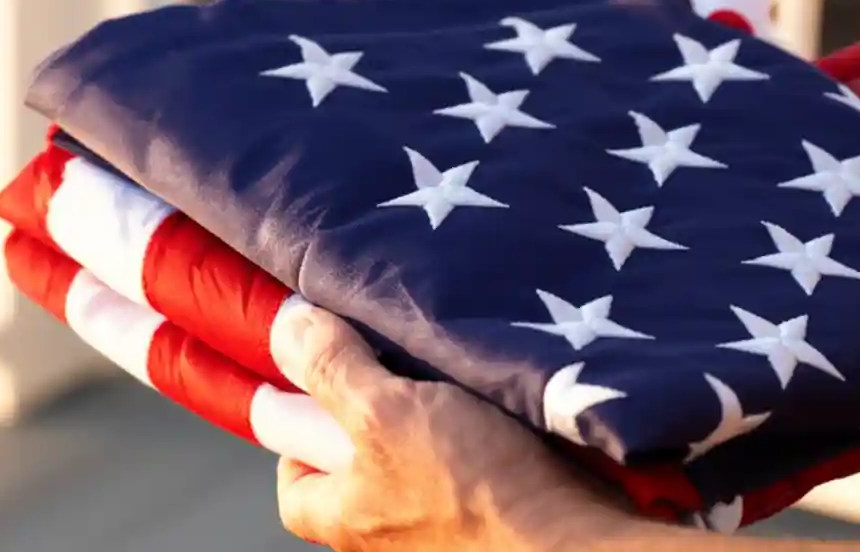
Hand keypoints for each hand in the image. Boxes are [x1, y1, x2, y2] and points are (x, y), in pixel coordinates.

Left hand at [271, 305, 628, 551]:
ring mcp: (446, 534)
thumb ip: (335, 370)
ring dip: (431, 427)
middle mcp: (393, 538)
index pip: (296, 488)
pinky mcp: (499, 521)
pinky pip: (472, 475)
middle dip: (371, 425)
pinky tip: (498, 407)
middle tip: (393, 371)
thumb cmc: (476, 493)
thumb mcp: (387, 413)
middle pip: (359, 476)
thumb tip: (285, 329)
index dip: (296, 441)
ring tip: (450, 378)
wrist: (574, 540)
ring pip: (418, 471)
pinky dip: (479, 442)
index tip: (314, 394)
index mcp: (349, 519)